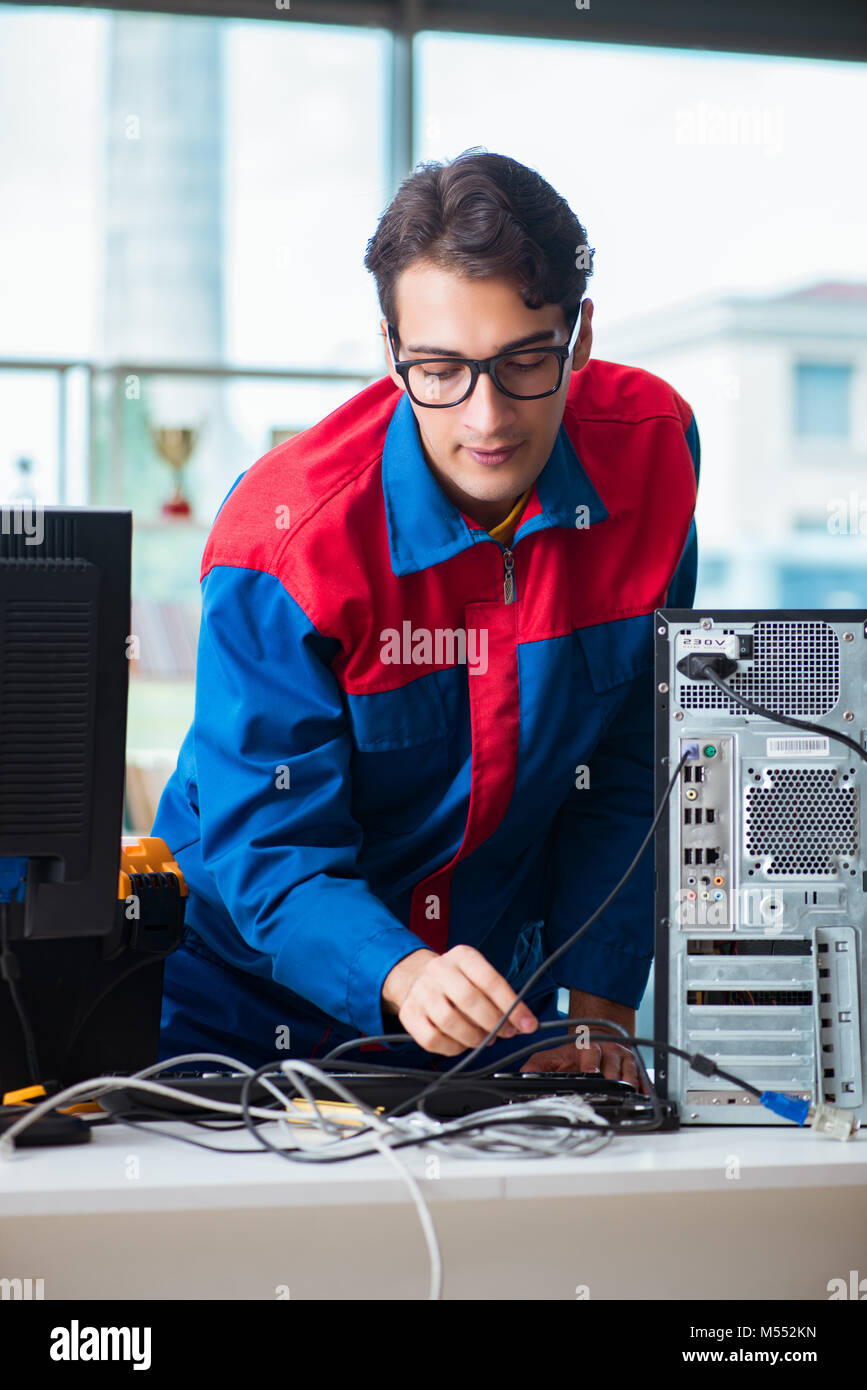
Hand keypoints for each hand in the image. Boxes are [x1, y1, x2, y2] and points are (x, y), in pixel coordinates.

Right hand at [381, 945, 537, 1056]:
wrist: (417, 977)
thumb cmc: (457, 981)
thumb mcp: (479, 976)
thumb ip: (500, 997)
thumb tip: (522, 1023)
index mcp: (462, 956)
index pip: (490, 981)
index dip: (512, 1006)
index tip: (528, 1024)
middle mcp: (439, 970)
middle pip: (470, 1000)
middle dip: (494, 1023)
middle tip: (505, 1033)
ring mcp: (421, 992)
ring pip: (450, 1022)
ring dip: (474, 1038)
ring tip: (483, 1039)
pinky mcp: (409, 1014)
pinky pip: (433, 1039)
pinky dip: (453, 1048)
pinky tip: (462, 1043)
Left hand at [522, 989, 646, 1092]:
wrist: (599, 1036)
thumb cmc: (575, 1051)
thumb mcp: (553, 1056)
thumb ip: (536, 1066)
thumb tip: (522, 1077)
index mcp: (587, 1047)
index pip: (590, 1053)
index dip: (590, 1063)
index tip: (590, 1072)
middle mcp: (608, 1051)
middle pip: (612, 1064)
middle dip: (611, 1077)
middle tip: (609, 1088)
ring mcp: (623, 1059)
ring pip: (629, 1072)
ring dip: (628, 1083)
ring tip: (626, 1095)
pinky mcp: (635, 1067)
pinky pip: (643, 1078)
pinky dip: (643, 1087)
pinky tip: (643, 1096)